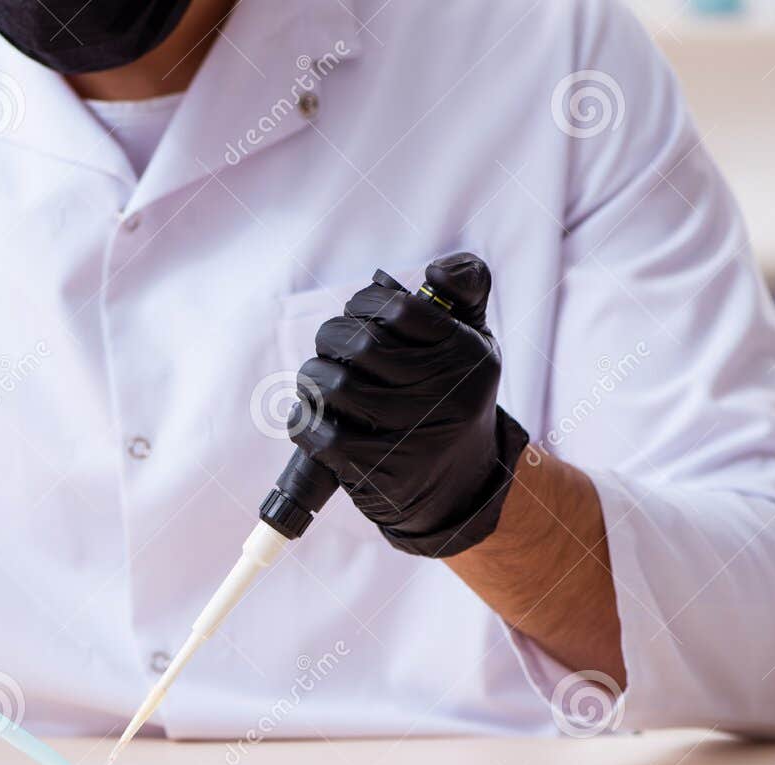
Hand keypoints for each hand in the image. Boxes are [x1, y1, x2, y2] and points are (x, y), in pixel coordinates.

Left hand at [291, 253, 529, 556]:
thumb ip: (465, 291)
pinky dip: (303, 419)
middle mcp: (446, 394)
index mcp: (465, 354)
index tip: (358, 317)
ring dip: (311, 378)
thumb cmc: (452, 400)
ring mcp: (413, 435)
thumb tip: (439, 268)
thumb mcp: (472, 343)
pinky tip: (311, 417)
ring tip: (318, 382)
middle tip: (331, 350)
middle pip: (358, 344)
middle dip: (331, 339)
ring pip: (333, 385)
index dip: (363, 306)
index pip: (396, 308)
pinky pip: (320, 433)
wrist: (460, 487)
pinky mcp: (380, 470)